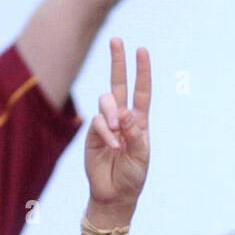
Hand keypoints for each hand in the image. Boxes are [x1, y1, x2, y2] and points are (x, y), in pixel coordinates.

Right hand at [84, 38, 150, 219]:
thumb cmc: (132, 177)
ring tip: (118, 132)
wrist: (115, 194)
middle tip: (117, 40)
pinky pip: (98, 123)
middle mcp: (123, 119)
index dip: (142, 72)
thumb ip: (136, 135)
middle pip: (119, 85)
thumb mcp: (141, 156)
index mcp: (140, 123)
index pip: (141, 93)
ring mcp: (106, 124)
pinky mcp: (92, 133)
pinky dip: (106, 132)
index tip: (142, 51)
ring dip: (113, 114)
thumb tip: (127, 113)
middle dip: (118, 63)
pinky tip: (112, 145)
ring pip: (107, 102)